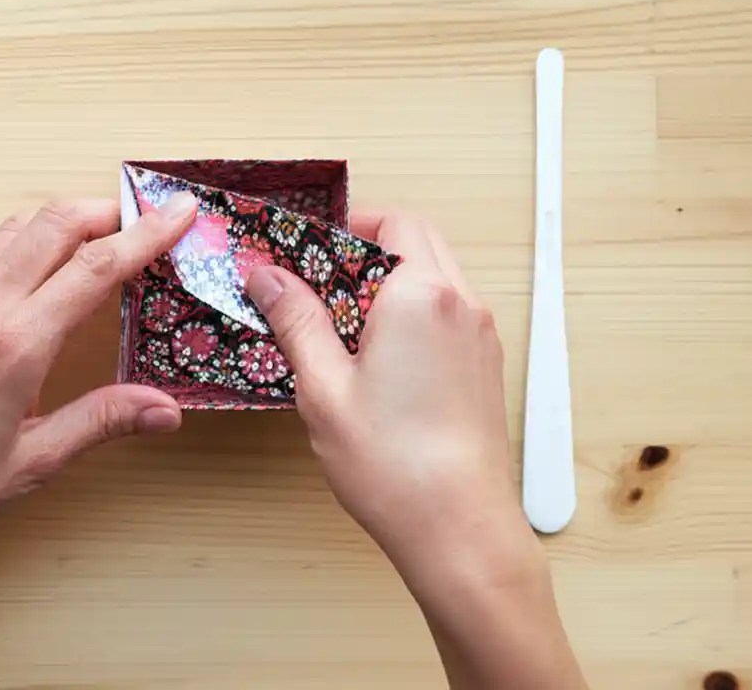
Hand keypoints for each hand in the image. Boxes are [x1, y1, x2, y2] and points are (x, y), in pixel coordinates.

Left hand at [0, 193, 198, 604]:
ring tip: (83, 248)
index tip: (178, 210)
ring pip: (5, 238)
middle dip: (101, 212)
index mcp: (14, 344)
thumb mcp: (34, 460)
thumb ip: (103, 419)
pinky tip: (12, 305)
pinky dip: (3, 268)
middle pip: (51, 225)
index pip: (96, 266)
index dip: (145, 233)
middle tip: (136, 220)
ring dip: (51, 230)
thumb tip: (167, 409)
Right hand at [244, 212, 530, 578]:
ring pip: (435, 278)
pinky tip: (374, 357)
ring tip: (339, 324)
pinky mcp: (483, 367)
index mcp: (421, 296)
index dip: (345, 226)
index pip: (390, 222)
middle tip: (315, 282)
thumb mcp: (323, 387)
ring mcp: (479, 336)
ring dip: (389, 283)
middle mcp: (461, 304)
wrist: (459, 528)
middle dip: (366, 250)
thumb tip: (268, 276)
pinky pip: (446, 315)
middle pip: (417, 241)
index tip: (304, 250)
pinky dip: (411, 314)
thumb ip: (296, 321)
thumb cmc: (394, 464)